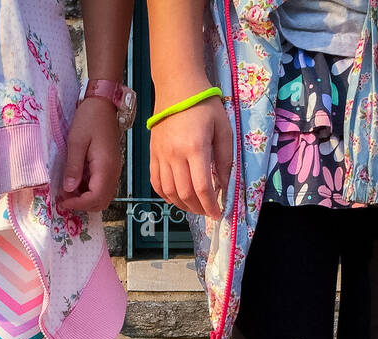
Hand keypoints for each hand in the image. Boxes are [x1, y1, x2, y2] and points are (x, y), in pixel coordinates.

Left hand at [57, 97, 122, 212]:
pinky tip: (76, 181)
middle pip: (101, 203)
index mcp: (105, 168)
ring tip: (68, 189)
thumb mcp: (76, 141)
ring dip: (85, 199)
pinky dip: (89, 191)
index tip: (61, 201)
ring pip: (102, 197)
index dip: (78, 204)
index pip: (95, 198)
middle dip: (82, 204)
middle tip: (64, 196)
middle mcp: (113, 174)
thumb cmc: (89, 119)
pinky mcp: (110, 168)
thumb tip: (68, 190)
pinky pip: (102, 188)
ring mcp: (113, 172)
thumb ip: (73, 167)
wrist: (103, 104)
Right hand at [149, 92, 231, 219]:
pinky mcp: (153, 153)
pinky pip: (156, 182)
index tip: (218, 213)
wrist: (178, 87)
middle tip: (208, 211)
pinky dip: (166, 195)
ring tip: (195, 207)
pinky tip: (177, 198)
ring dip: (183, 205)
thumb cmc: (205, 105)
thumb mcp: (223, 130)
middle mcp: (175, 155)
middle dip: (198, 208)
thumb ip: (225, 160)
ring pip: (169, 192)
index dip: (210, 205)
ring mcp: (161, 155)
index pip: (202, 187)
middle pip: (185, 193)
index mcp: (196, 148)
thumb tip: (224, 186)